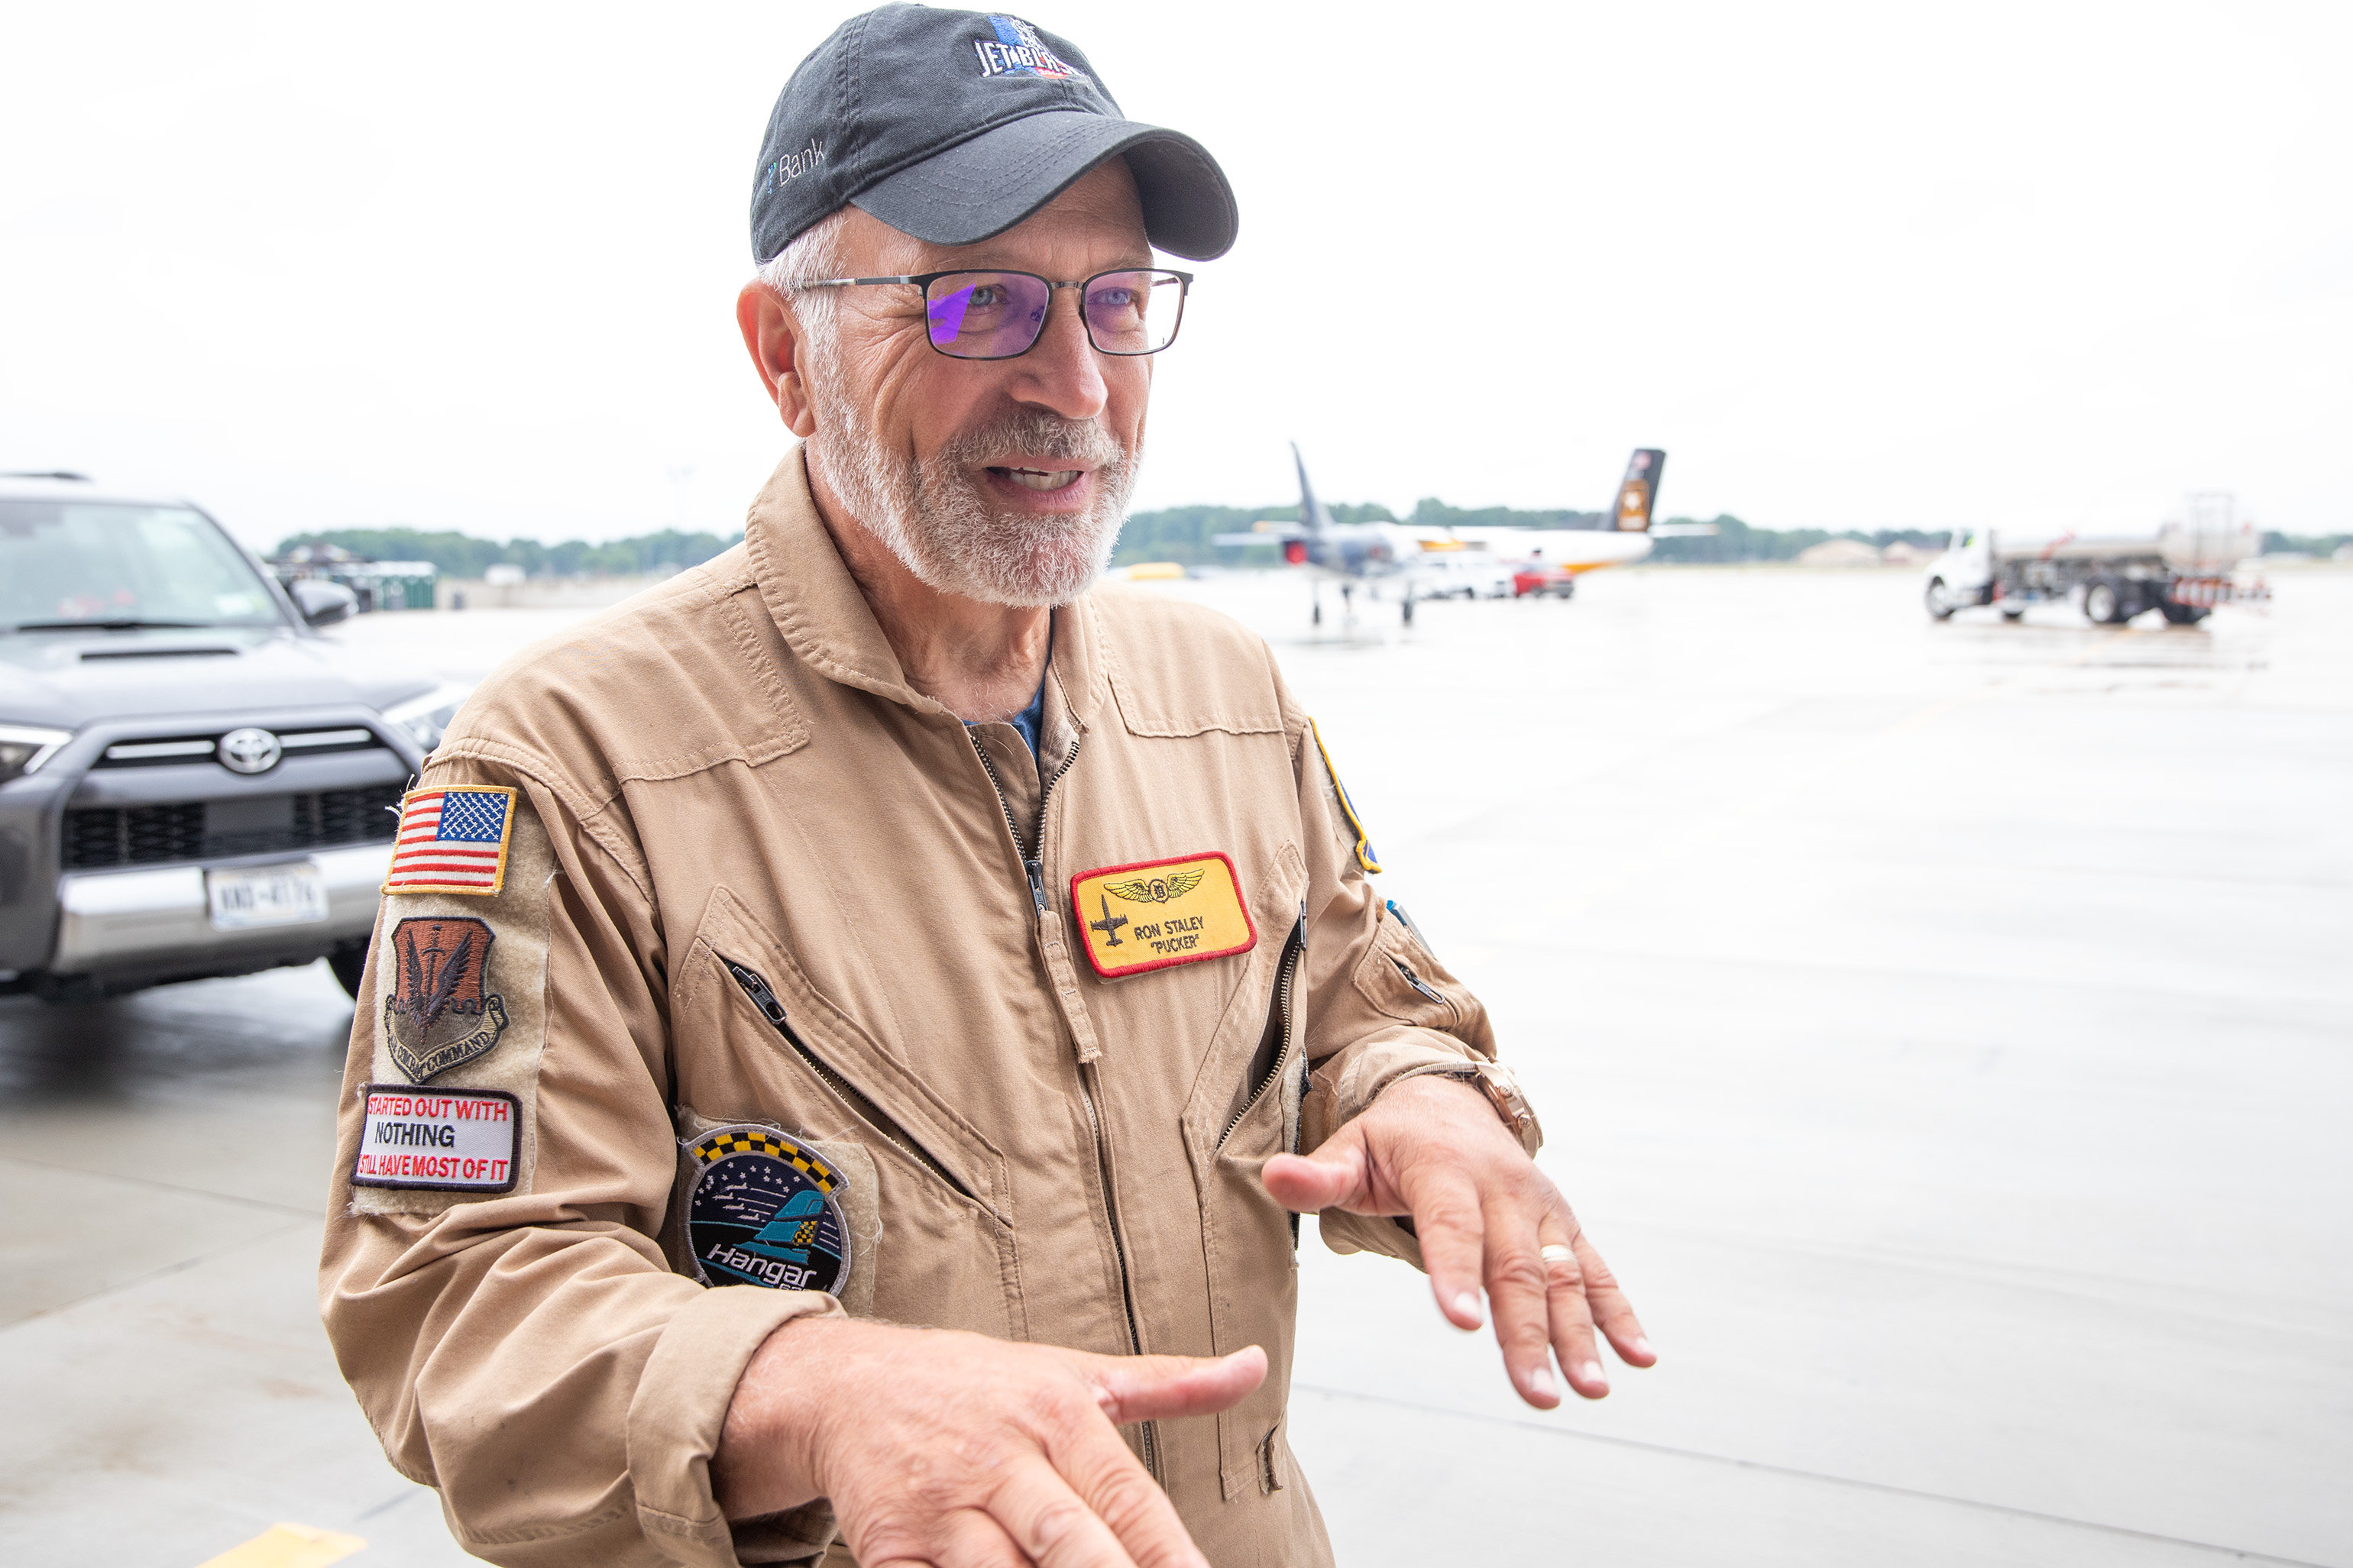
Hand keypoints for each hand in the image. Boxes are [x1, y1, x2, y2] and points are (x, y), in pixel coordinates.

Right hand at [715, 1316, 1265, 1565]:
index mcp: (1056, 1413)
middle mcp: (1001, 1458)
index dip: (1166, 1549)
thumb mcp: (1074, 1372)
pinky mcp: (889, 1547)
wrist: (849, 1384)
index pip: (1126, 1494)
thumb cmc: (980, 1386)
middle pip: (1068, 1538)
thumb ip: (1170, 1383)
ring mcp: (941, 1507)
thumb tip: (1255, 1365)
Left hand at [1261, 1073, 1653, 1408]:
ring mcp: (1539, 1210)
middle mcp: (1503, 1190)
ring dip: (1579, 1335)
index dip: (1456, 1272)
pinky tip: (1639, 1356)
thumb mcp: (1349, 1148)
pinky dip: (1619, 1313)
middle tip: (1537, 1392)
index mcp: (1447, 1172)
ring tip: (1588, 1388)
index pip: (1452, 1227)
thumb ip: (1316, 1175)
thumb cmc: (1393, 1139)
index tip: (1463, 1321)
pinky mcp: (1562, 1227)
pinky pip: (1595, 1272)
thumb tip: (1274, 1176)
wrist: (1451, 1101)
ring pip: (1562, 1276)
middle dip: (1528, 1332)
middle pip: (1515, 1267)